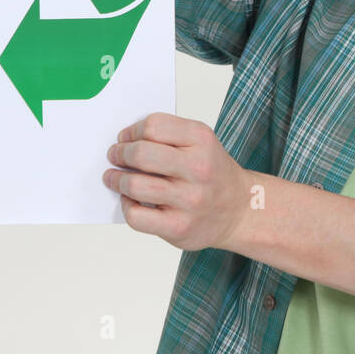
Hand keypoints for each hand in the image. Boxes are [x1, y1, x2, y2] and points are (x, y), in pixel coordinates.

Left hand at [103, 112, 250, 251]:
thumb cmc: (212, 173)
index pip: (153, 126)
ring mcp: (189, 200)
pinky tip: (131, 201)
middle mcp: (198, 169)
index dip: (131, 131)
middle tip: (115, 156)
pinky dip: (127, 206)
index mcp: (202, 140)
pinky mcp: (179, 227)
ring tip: (114, 178)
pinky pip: (137, 216)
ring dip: (117, 180)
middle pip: (141, 154)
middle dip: (120, 154)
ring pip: (135, 185)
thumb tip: (124, 142)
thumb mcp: (201, 143)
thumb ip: (168, 137)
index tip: (124, 138)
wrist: (240, 209)